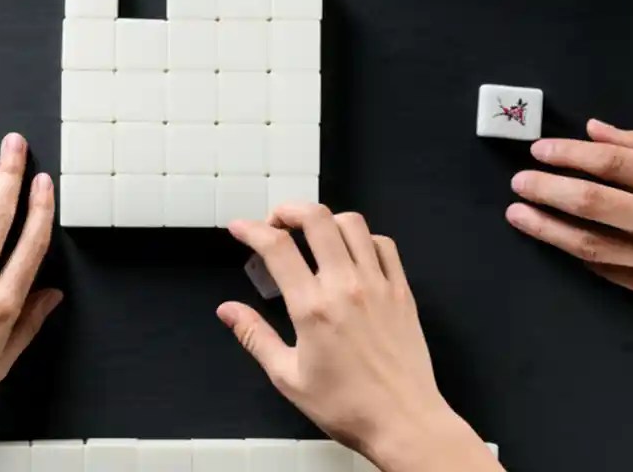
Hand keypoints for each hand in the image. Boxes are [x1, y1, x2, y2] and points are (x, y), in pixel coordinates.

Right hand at [219, 205, 500, 471]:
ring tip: (311, 234)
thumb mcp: (288, 378)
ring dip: (326, 220)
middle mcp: (346, 287)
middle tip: (275, 223)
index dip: (251, 229)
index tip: (240, 228)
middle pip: (317, 219)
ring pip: (352, 223)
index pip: (276, 247)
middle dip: (288, 210)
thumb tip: (228, 311)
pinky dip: (363, 238)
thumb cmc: (347, 407)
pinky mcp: (402, 291)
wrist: (404, 422)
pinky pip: (384, 244)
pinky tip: (351, 253)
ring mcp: (378, 285)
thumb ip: (255, 337)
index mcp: (313, 308)